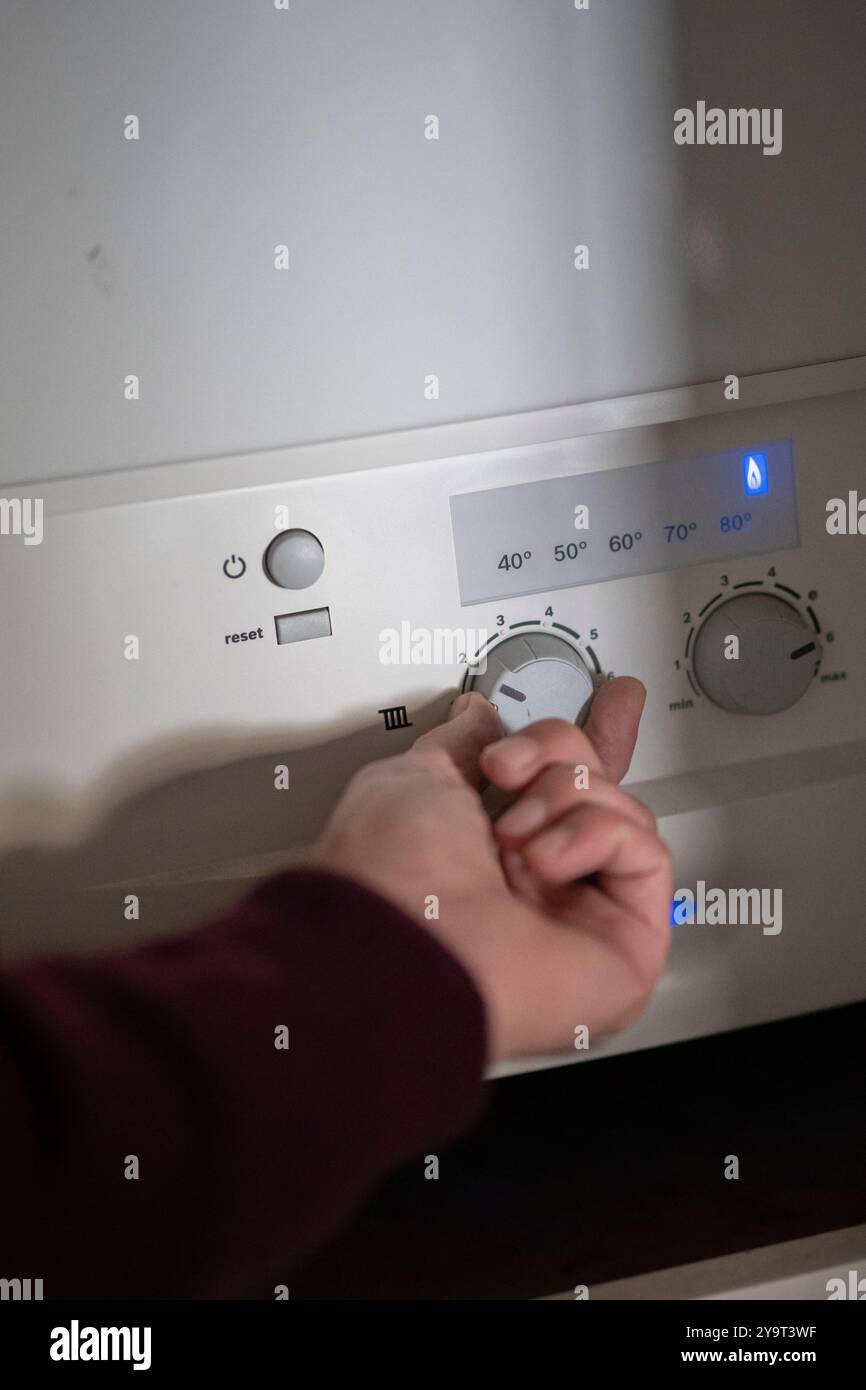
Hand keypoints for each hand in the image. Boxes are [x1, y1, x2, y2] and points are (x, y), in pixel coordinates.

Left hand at [309, 680, 670, 1062]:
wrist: (401, 944)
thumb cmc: (391, 875)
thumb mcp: (414, 777)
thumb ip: (460, 744)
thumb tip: (484, 716)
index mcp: (485, 853)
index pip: (559, 788)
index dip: (587, 741)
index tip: (612, 700)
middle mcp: (534, 886)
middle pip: (597, 790)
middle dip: (564, 754)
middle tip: (516, 768)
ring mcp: (580, 914)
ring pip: (623, 813)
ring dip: (564, 797)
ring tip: (513, 836)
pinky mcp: (626, 944)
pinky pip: (645, 854)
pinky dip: (596, 836)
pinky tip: (546, 861)